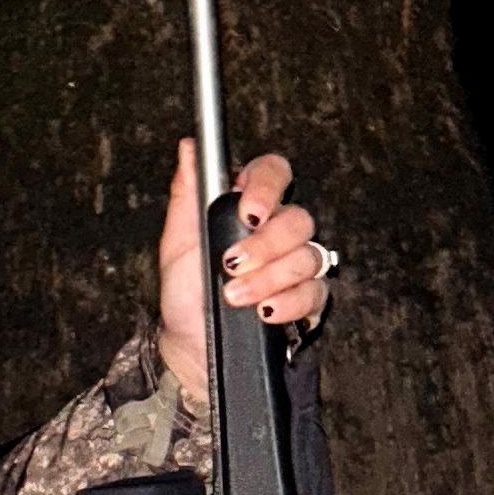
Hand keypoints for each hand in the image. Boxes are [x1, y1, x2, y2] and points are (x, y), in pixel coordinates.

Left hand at [155, 137, 330, 410]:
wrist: (192, 346)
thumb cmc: (186, 292)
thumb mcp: (178, 243)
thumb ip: (187, 195)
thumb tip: (188, 148)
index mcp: (246, 208)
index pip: (273, 173)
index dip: (267, 185)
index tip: (249, 210)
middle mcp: (277, 232)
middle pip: (297, 218)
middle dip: (264, 245)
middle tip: (231, 265)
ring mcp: (297, 265)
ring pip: (309, 256)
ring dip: (269, 278)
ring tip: (234, 297)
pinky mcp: (308, 300)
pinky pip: (316, 292)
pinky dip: (288, 303)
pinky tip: (264, 313)